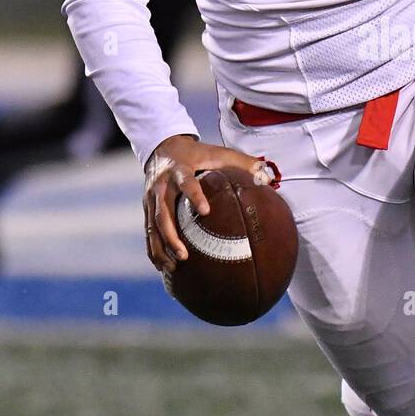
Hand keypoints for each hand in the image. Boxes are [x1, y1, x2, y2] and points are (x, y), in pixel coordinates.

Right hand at [143, 135, 271, 272]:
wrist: (162, 147)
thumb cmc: (197, 154)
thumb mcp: (218, 153)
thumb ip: (243, 163)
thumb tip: (268, 178)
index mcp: (179, 170)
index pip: (187, 182)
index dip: (195, 196)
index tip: (205, 212)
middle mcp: (162, 185)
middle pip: (162, 213)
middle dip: (172, 236)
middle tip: (184, 255)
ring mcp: (151, 198)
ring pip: (152, 227)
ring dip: (161, 248)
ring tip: (173, 268)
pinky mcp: (146, 207)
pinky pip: (148, 231)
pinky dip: (154, 249)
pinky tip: (163, 266)